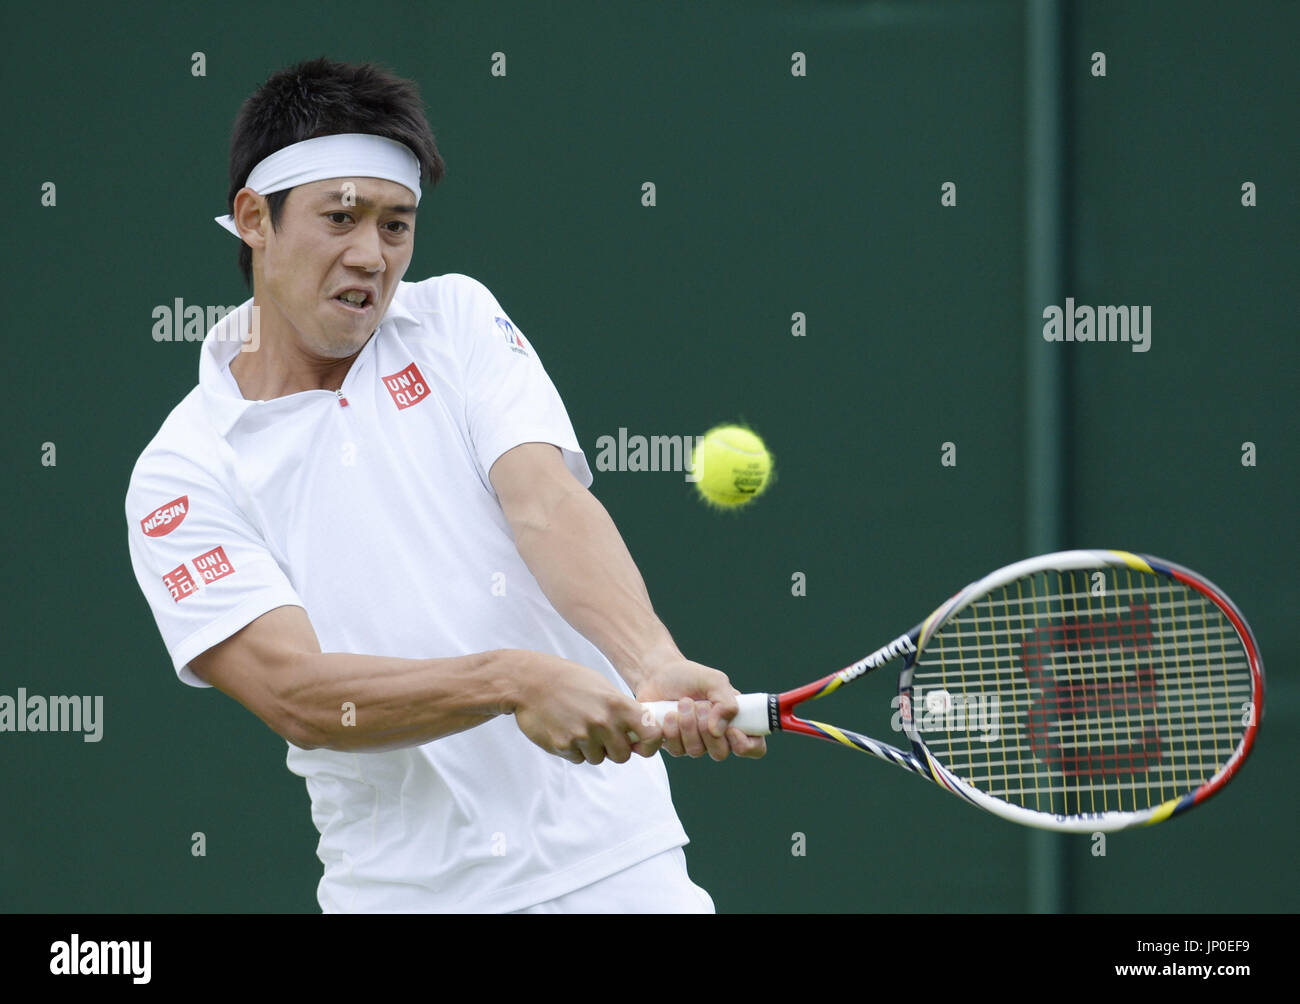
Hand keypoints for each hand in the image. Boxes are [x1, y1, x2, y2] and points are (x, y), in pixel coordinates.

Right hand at [510, 651, 662, 764]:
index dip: (650, 744)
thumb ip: (622, 710)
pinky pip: (578, 758)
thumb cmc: (570, 681)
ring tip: (578, 725)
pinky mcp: (564, 746)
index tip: (642, 744)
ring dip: (591, 749)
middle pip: (623, 755)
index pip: (651, 735)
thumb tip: (639, 733)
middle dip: (614, 749)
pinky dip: (573, 749)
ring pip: (599, 758)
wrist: (530, 682)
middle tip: (601, 733)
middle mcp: (604, 722)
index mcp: (618, 704)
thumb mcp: (602, 686)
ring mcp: (583, 735)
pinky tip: (564, 728)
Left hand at [635, 657, 766, 761]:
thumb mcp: (715, 681)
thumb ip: (725, 702)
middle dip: (706, 728)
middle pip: (720, 753)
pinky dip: (668, 730)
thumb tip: (717, 730)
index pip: (754, 748)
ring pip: (695, 751)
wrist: (658, 673)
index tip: (731, 730)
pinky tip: (667, 715)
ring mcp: (692, 743)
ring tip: (681, 703)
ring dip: (687, 725)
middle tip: (699, 704)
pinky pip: (672, 750)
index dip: (746, 745)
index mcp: (735, 722)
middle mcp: (716, 737)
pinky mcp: (670, 744)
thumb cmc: (690, 677)